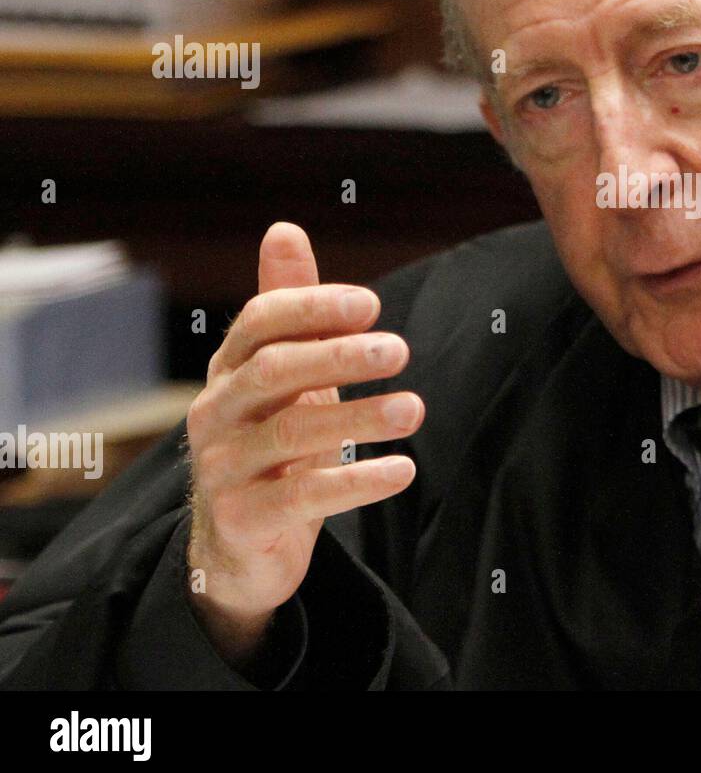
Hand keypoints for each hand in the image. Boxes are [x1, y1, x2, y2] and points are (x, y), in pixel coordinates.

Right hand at [183, 222, 422, 666]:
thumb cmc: (271, 440)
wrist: (239, 545)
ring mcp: (221, 468)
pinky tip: (403, 469)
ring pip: (289, 435)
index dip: (312, 307)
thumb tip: (284, 227)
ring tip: (414, 408)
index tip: (372, 304)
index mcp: (230, 369)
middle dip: (336, 356)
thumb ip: (290, 308)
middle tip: (399, 350)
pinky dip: (355, 483)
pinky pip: (300, 498)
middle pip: (272, 371)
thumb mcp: (285, 375)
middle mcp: (215, 412)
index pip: (260, 322)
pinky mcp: (241, 520)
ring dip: (357, 418)